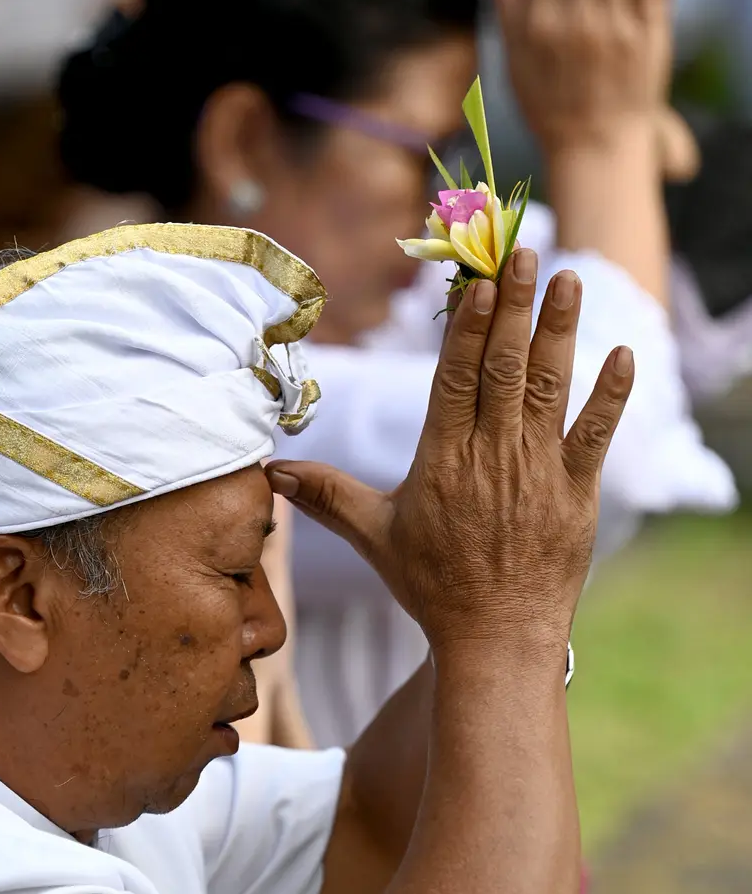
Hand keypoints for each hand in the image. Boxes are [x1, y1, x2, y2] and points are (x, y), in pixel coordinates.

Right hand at [267, 249, 633, 656]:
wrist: (496, 639)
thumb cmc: (433, 586)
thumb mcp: (373, 536)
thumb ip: (325, 495)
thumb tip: (269, 471)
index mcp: (443, 460)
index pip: (456, 380)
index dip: (468, 329)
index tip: (479, 282)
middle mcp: (493, 457)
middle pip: (504, 369)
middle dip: (516, 307)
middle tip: (524, 253)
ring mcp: (539, 473)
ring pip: (550, 389)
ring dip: (560, 332)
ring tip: (570, 279)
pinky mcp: (578, 493)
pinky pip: (598, 436)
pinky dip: (612, 395)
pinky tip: (624, 352)